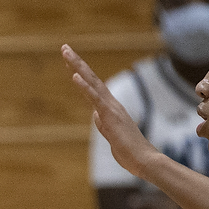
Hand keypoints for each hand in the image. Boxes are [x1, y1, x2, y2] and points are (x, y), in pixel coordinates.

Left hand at [63, 44, 159, 179]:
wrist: (143, 160)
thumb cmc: (130, 152)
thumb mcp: (111, 136)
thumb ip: (103, 124)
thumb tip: (96, 115)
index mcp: (110, 108)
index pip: (93, 87)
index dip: (81, 73)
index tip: (70, 61)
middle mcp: (111, 103)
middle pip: (91, 78)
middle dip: (77, 62)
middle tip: (64, 47)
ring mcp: (110, 108)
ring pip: (92, 82)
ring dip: (78, 66)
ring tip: (65, 52)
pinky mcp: (109, 115)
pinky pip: (95, 98)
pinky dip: (84, 86)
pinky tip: (74, 75)